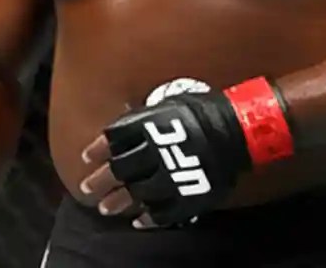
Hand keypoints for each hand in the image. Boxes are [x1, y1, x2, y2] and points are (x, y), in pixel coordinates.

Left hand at [78, 77, 294, 227]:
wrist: (239, 128)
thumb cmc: (203, 111)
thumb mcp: (168, 104)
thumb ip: (144, 118)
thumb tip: (126, 125)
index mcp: (147, 127)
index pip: (113, 140)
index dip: (98, 149)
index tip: (87, 157)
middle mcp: (153, 153)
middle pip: (118, 170)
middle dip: (100, 180)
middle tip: (86, 188)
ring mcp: (169, 177)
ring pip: (135, 194)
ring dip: (118, 201)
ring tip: (105, 208)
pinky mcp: (185, 196)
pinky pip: (162, 212)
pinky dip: (147, 218)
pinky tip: (137, 221)